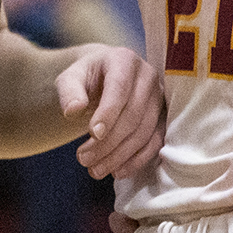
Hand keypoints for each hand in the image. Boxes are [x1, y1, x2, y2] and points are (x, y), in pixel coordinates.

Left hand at [57, 47, 164, 178]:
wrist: (105, 77)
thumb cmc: (86, 77)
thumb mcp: (70, 78)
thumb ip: (69, 91)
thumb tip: (72, 110)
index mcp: (124, 60)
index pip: (119, 89)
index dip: (108, 113)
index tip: (92, 134)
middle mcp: (148, 77)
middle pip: (133, 114)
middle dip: (108, 141)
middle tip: (82, 159)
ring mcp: (159, 98)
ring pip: (144, 132)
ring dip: (119, 155)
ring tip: (93, 170)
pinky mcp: (163, 118)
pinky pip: (155, 142)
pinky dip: (137, 160)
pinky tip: (117, 172)